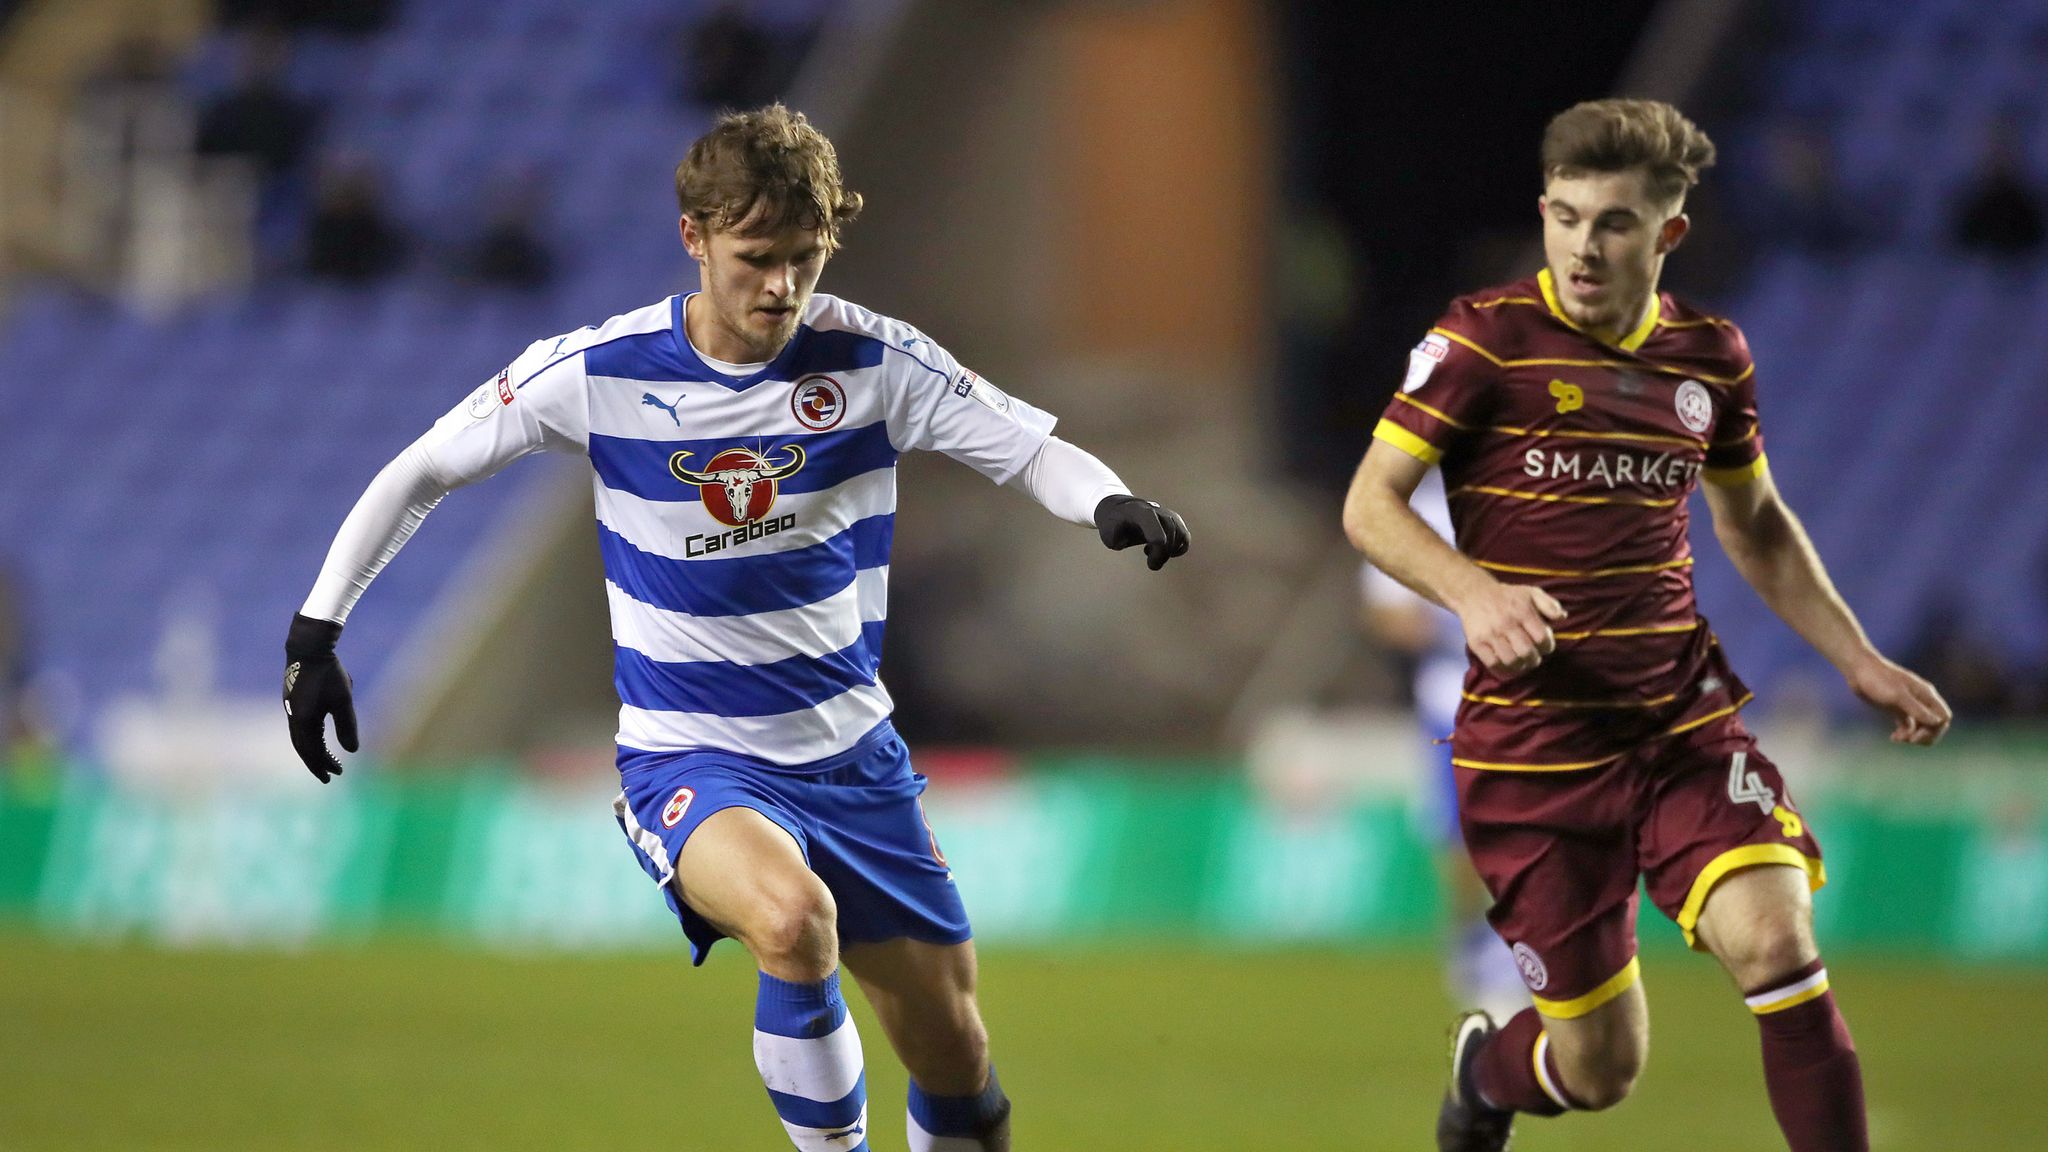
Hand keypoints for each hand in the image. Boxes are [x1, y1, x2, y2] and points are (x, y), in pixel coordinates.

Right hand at [284, 614, 357, 782]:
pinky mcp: (292, 701)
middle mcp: (293, 718)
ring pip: (300, 738)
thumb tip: (352, 751)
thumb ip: (347, 726)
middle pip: (303, 748)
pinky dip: (309, 737)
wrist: (308, 647)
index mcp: (304, 722)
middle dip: (316, 763)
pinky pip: (299, 726)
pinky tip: (320, 734)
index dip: (324, 765)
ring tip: (326, 758)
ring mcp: (291, 709)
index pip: (313, 752)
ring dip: (313, 750)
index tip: (337, 775)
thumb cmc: (328, 673)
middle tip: (329, 776)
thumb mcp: (342, 700)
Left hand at [1094, 494, 1190, 570]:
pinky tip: (1167, 554)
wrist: (1122, 512)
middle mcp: (1156, 510)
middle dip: (1162, 552)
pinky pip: (1185, 537)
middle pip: (1169, 530)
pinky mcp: (1175, 523)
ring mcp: (1168, 515)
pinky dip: (1179, 549)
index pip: (1150, 518)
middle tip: (1151, 565)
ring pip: (1180, 534)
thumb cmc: (1114, 525)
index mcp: (1137, 511)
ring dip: (1169, 552)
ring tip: (1153, 555)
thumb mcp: (1107, 532)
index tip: (1159, 543)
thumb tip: (1123, 541)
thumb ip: (1115, 539)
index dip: (1156, 530)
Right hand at [1452, 579, 1565, 675]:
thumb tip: (1563, 617)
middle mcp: (1506, 623)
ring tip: (1521, 663)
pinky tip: (1506, 664)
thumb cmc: (1507, 596)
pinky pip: (1492, 663)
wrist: (1474, 593)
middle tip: (1533, 658)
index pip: (1542, 638)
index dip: (1547, 646)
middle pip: (1526, 652)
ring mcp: (1490, 634)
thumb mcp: (1531, 592)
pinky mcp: (1477, 642)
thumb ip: (1549, 604)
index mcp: (1522, 611)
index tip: (1545, 647)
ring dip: (1520, 666)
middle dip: (1534, 659)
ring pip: (1510, 660)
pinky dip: (1502, 668)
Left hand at [1845, 653, 1951, 745]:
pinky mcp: (1897, 708)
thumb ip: (1917, 709)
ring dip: (1913, 736)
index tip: (1917, 735)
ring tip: (1897, 738)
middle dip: (1926, 736)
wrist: (1858, 671)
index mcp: (1926, 694)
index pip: (1944, 717)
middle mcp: (1921, 700)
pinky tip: (1893, 737)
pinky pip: (1908, 726)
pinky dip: (1904, 734)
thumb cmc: (1878, 680)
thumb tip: (1938, 722)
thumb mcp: (1898, 696)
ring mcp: (1909, 705)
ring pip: (1921, 727)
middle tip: (1909, 740)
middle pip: (1935, 724)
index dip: (1936, 730)